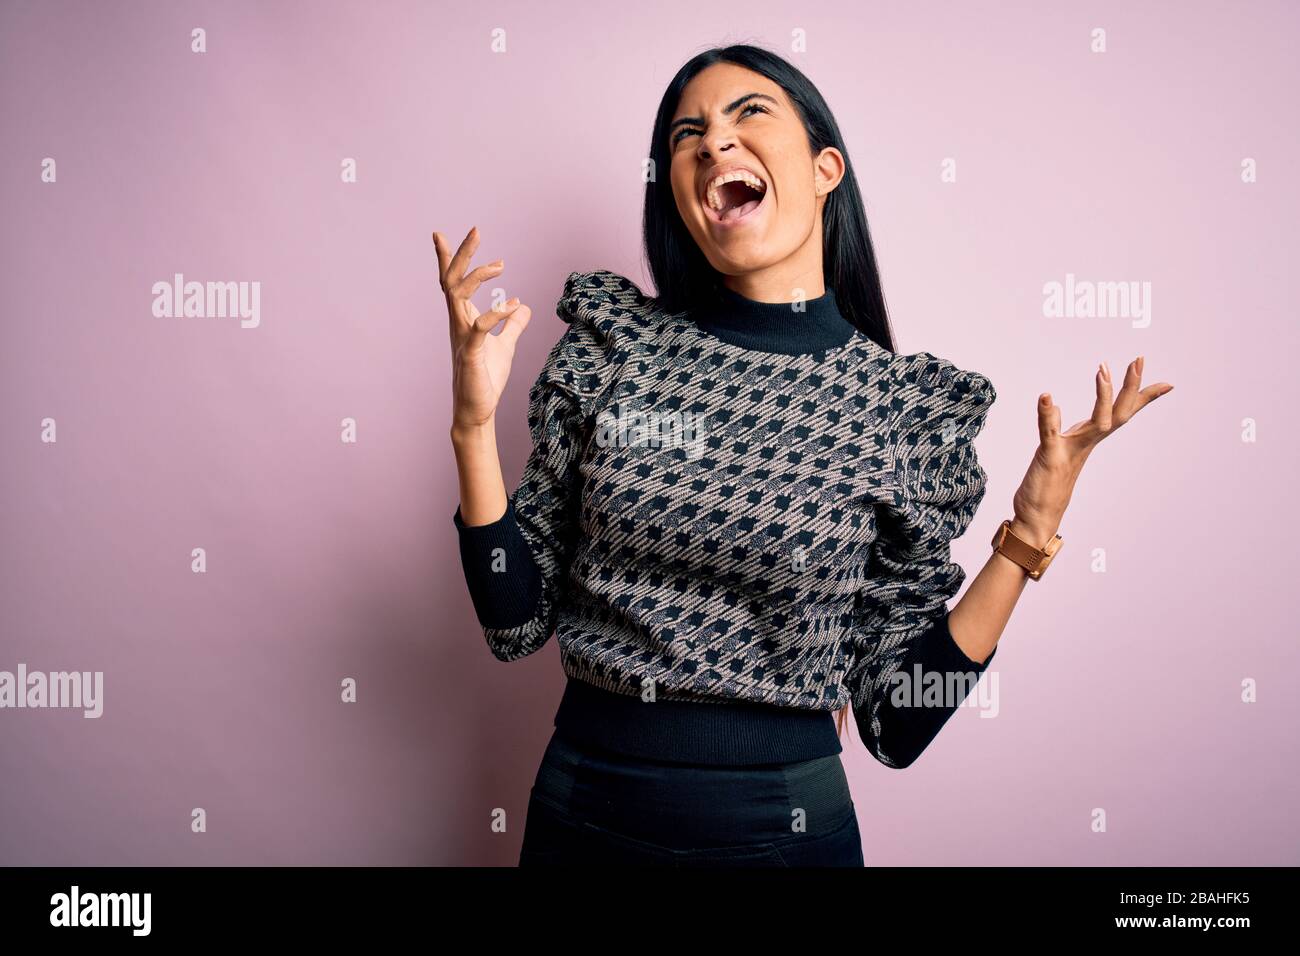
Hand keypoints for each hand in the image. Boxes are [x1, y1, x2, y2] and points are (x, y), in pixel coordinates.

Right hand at [433, 226, 532, 432]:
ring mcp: (462, 338)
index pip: (453, 283)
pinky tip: (513, 305)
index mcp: (463, 319)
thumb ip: (513, 325)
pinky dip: (495, 313)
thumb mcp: (506, 346)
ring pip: (458, 297)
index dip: (449, 258)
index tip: (442, 234)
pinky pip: (479, 327)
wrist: (477, 410)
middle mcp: (458, 324)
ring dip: (477, 276)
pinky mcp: (471, 354)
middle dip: (460, 254)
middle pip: (452, 281)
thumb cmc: (486, 379)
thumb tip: (522, 306)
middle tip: (475, 230)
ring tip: (500, 264)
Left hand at [1011, 356, 1173, 544]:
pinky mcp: (1050, 457)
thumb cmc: (1047, 484)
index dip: (1144, 398)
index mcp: (1089, 438)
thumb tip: (1056, 406)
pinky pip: (1050, 432)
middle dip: (1131, 386)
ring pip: (1098, 421)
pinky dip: (1048, 414)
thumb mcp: (1056, 448)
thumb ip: (1058, 429)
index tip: (1168, 383)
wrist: (1037, 517)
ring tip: (1102, 369)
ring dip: (1103, 395)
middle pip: (1118, 412)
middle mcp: (1086, 442)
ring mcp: (1070, 450)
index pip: (1122, 413)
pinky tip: (1046, 397)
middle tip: (1139, 359)